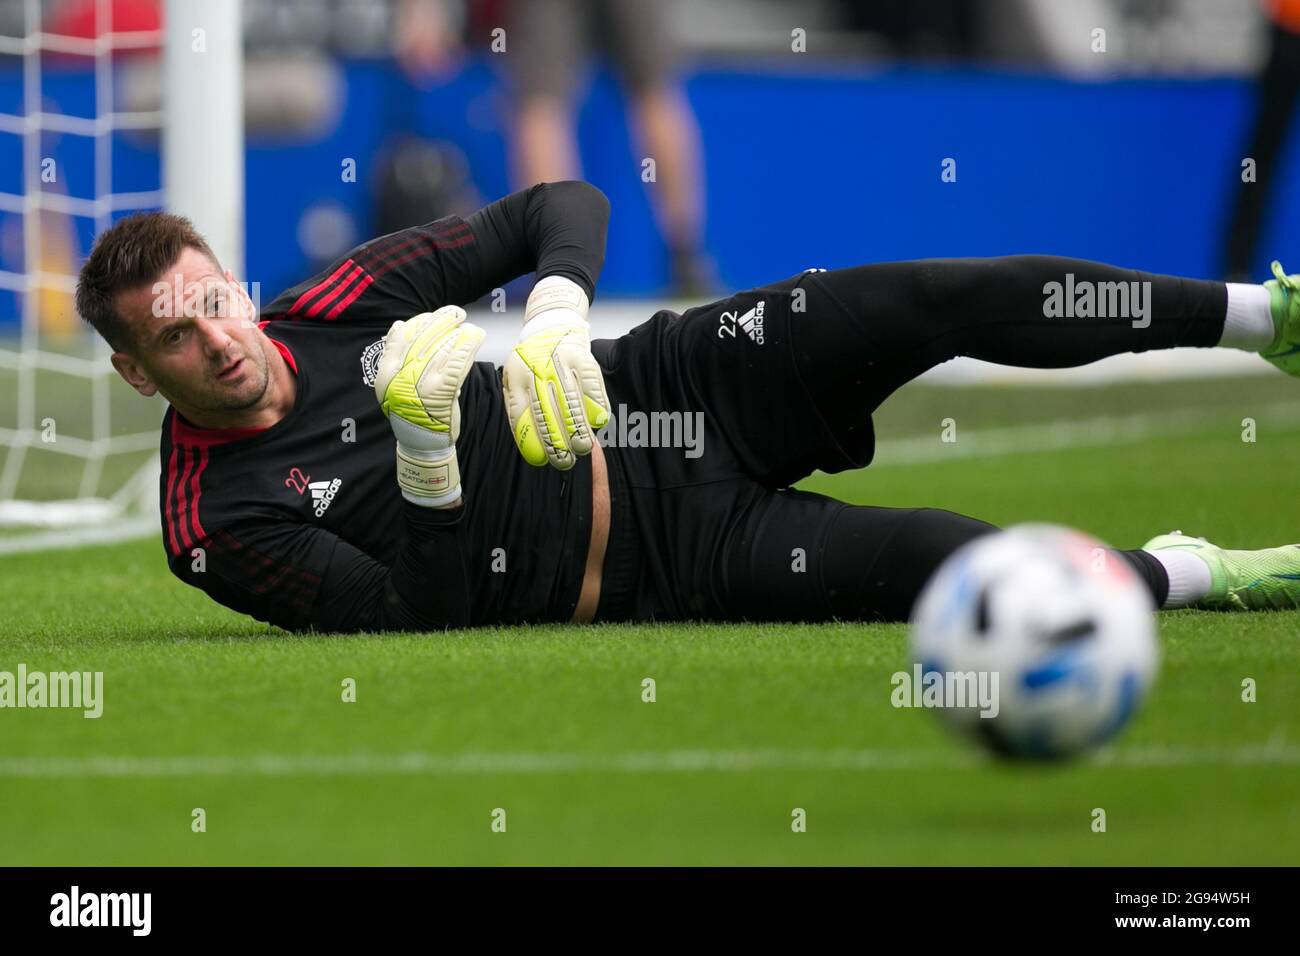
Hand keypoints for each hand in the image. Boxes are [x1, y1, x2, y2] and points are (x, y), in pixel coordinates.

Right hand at [374, 306, 485, 505]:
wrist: (422, 443)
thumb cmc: (415, 409)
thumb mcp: (398, 382)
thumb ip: (398, 355)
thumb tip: (400, 324)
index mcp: (386, 374)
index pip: (400, 338)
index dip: (419, 323)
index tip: (432, 314)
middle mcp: (399, 378)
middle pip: (422, 339)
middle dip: (441, 322)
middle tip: (456, 313)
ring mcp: (419, 385)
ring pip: (441, 349)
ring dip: (457, 333)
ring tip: (468, 325)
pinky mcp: (440, 393)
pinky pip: (456, 363)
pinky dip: (468, 346)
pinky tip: (477, 336)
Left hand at [502, 276, 610, 469]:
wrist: (551, 326)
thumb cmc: (532, 362)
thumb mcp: (515, 380)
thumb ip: (520, 409)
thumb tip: (532, 450)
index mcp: (516, 377)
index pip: (522, 415)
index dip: (531, 441)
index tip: (540, 461)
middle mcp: (536, 369)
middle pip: (546, 413)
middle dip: (556, 443)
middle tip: (564, 462)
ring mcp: (560, 362)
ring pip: (570, 402)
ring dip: (578, 429)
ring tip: (582, 449)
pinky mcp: (583, 358)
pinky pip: (591, 386)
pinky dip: (597, 406)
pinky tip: (599, 423)